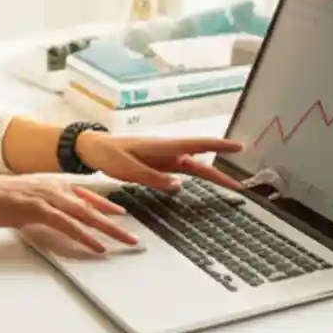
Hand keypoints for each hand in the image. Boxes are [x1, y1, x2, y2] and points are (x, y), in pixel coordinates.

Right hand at [0, 175, 137, 253]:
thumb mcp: (26, 198)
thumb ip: (43, 204)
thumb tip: (52, 214)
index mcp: (52, 184)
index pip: (85, 193)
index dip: (104, 203)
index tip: (119, 212)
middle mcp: (54, 188)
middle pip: (91, 206)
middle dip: (114, 220)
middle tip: (131, 234)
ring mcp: (48, 198)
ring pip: (86, 215)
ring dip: (108, 229)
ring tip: (124, 241)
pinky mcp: (40, 210)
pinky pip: (68, 225)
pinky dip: (84, 236)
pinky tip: (96, 246)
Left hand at [75, 133, 244, 191]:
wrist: (93, 149)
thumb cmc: (109, 155)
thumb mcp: (128, 169)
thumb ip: (154, 178)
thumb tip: (179, 185)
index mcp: (163, 147)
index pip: (198, 145)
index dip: (219, 146)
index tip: (239, 147)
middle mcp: (168, 152)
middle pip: (200, 163)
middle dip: (221, 173)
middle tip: (239, 185)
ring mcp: (164, 159)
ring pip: (194, 168)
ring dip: (211, 176)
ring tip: (229, 186)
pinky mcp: (159, 166)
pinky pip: (181, 172)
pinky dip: (195, 178)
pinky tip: (204, 184)